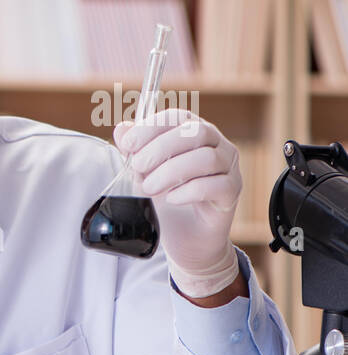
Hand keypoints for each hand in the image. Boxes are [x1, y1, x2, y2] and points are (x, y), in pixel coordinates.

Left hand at [113, 108, 241, 298]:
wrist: (185, 238)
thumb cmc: (166, 199)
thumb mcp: (143, 173)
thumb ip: (134, 150)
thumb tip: (122, 129)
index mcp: (193, 132)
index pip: (177, 116)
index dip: (151, 127)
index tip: (128, 144)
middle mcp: (216, 144)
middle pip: (195, 132)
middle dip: (161, 148)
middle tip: (138, 168)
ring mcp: (229, 167)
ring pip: (207, 157)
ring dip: (171, 171)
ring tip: (149, 188)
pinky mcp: (232, 192)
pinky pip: (216, 185)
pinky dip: (189, 191)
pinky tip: (171, 199)